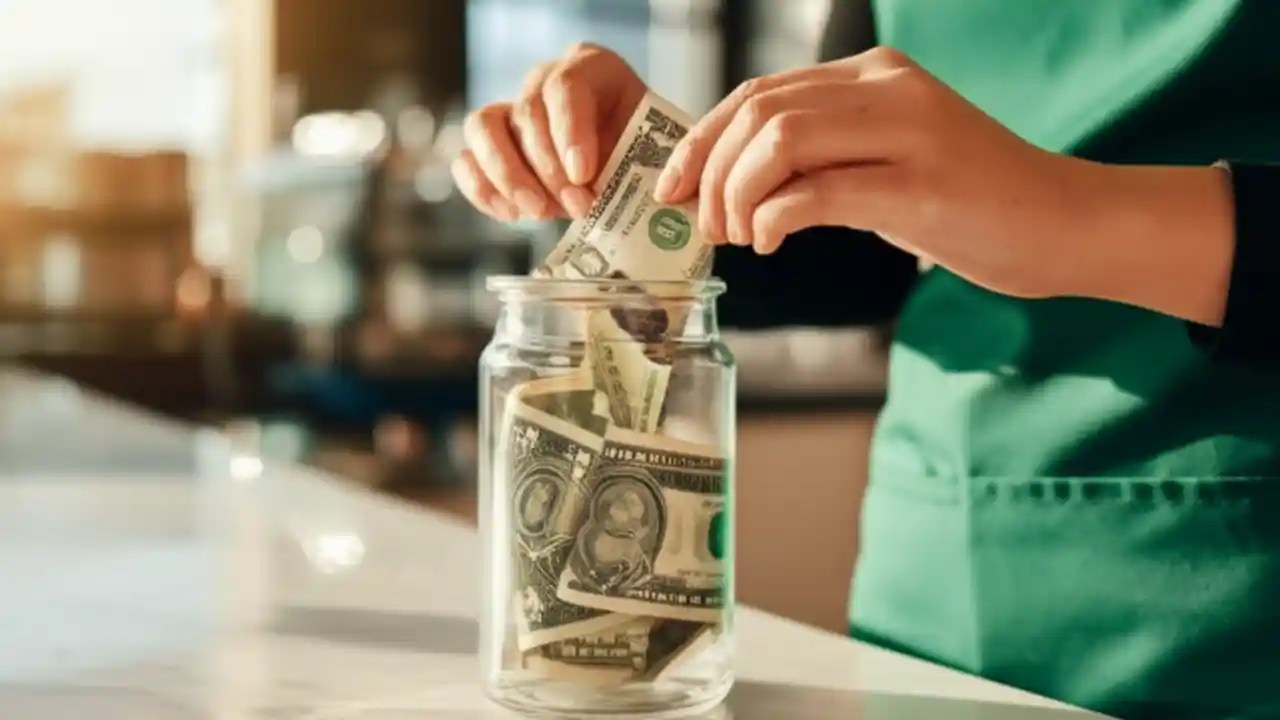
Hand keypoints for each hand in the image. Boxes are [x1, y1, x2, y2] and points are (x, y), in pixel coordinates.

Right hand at [453, 43, 645, 222]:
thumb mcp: (664, 154)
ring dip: (507, 175)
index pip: (566, 87)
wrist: (627, 174)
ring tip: (538, 212)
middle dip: (548, 167)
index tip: (584, 175)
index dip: (570, 132)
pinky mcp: (491, 147)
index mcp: (592, 69)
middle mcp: (545, 82)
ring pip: (482, 127)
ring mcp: (512, 112)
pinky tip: (512, 215)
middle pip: (527, 112)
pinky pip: (467, 159)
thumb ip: (662, 165)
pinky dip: (482, 189)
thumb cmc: (648, 159)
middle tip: (576, 206)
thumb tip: (668, 194)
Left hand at [652, 47, 1090, 299]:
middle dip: (710, 172)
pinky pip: (819, 191)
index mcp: (876, 75)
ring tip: (741, 237)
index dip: (701, 139)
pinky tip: (772, 243)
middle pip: (759, 112)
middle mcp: (889, 89)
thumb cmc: (973, 202)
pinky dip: (776, 218)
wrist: (1068, 223)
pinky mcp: (922, 186)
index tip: (671, 186)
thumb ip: (827, 158)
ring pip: (779, 142)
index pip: (759, 92)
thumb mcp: (891, 161)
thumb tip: (739, 191)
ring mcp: (908, 133)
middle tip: (704, 225)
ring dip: (738, 195)